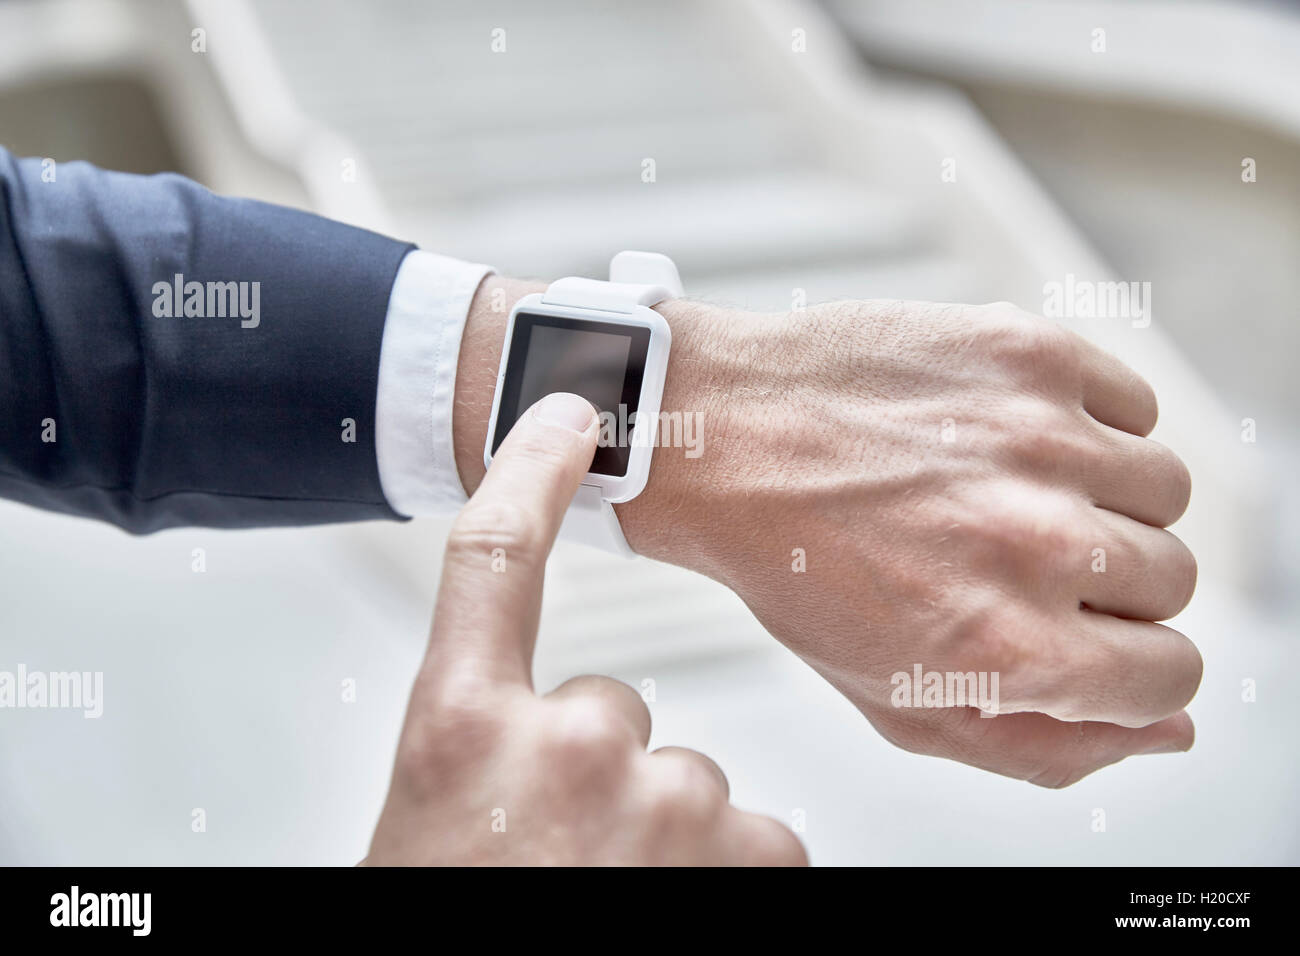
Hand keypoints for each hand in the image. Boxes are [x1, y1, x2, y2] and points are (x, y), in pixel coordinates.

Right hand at [367, 391, 806, 864]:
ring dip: (656, 835)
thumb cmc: (451, 917)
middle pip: (608, 706)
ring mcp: (663, 801)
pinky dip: (727, 869)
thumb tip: (521, 731)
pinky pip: (756, 837)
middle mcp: (565, 750)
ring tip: (606, 888)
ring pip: (682, 781)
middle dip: (595, 767)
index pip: (491, 559)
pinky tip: (670, 898)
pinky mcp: (749, 852)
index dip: (533, 475)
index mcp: (459, 733)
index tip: (569, 417)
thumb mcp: (429, 819)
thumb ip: (478, 749)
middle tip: (559, 852)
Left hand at [617, 298, 1199, 787]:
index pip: (1170, 678)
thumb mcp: (898, 703)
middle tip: (1018, 557)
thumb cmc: (801, 574)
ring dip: (1104, 499)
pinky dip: (1091, 424)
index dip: (1135, 667)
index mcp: (1008, 650)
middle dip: (1108, 584)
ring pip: (1164, 490)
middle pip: (1173, 581)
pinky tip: (1010, 435)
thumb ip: (1042, 744)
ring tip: (1010, 492)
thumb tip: (1170, 733)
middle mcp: (1037, 546)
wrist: (726, 439)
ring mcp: (1041, 441)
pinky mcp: (1031, 357)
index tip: (1097, 642)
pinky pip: (1133, 406)